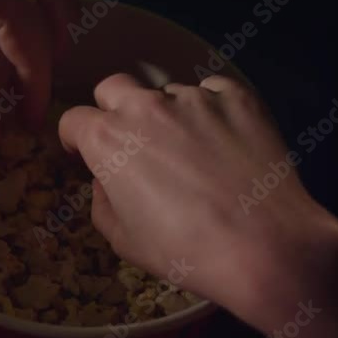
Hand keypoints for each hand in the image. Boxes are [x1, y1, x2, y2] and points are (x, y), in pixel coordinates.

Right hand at [58, 73, 337, 337]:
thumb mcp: (122, 239)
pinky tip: (223, 141)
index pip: (72, 119)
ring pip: (166, 92)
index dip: (74, 138)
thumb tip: (107, 181)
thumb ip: (102, 201)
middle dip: (112, 109)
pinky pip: (212, 92)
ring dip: (166, 114)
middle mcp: (144, 107)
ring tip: (191, 150)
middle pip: (113, 87)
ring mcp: (193, 97)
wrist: (265, 246)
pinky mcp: (237, 97)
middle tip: (131, 141)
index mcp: (106, 139)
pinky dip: (209, 110)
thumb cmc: (184, 250)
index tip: (82, 153)